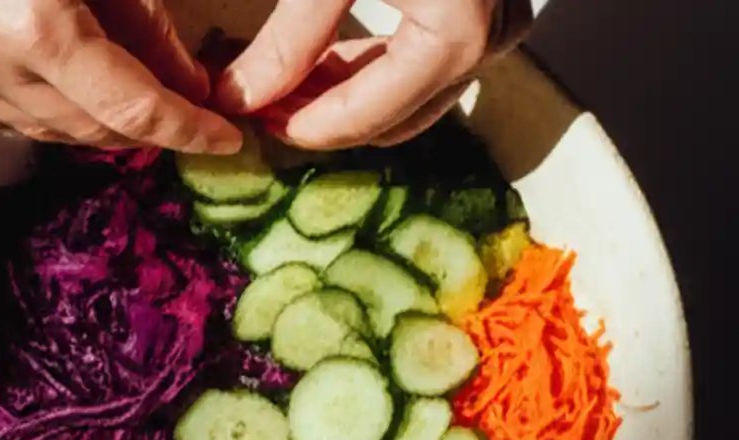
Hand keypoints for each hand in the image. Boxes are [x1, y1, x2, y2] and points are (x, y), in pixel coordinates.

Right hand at [0, 0, 242, 152]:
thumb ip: (144, 21)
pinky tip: (63, 93)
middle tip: (183, 113)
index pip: (131, 108)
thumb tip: (188, 85)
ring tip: (127, 101)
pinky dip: (37, 112)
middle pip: (86, 128)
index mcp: (34, 24)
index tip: (223, 137)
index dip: (185, 129)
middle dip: (143, 128)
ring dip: (93, 124)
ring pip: (40, 128)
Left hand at [214, 0, 532, 148]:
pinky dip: (373, 71)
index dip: (301, 128)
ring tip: (280, 88)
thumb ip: (289, 37)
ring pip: (410, 99)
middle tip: (257, 107)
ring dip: (344, 99)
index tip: (246, 123)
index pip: (367, 117)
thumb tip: (242, 97)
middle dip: (320, 119)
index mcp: (456, 34)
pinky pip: (425, 65)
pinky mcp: (490, 11)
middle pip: (392, 120)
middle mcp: (487, 43)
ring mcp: (496, 29)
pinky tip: (321, 63)